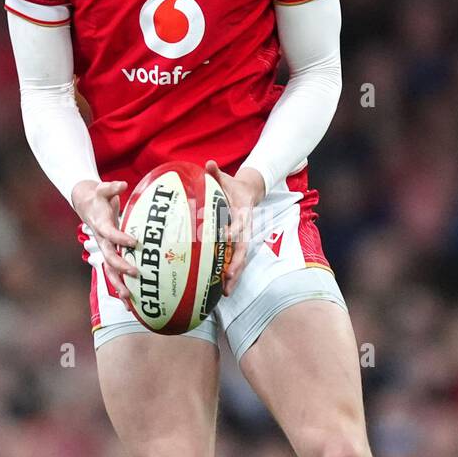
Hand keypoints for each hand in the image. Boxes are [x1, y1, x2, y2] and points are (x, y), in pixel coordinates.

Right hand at [71, 179, 138, 300]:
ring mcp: (105, 251)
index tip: (134, 242)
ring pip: (110, 272)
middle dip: (121, 268)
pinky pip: (114, 276)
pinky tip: (131, 305)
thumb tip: (122, 184)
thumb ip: (111, 187)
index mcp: (102, 226)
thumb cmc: (98, 198)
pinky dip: (121, 290)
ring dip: (119, 286)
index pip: (110, 234)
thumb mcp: (102, 189)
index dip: (120, 238)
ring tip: (129, 300)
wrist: (85, 205)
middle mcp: (102, 242)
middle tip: (136, 274)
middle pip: (108, 259)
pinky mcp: (109, 256)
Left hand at [205, 161, 264, 296]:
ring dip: (235, 276)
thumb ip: (216, 173)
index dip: (234, 232)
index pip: (239, 225)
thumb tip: (209, 163)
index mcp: (242, 214)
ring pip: (240, 260)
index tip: (226, 238)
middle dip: (237, 264)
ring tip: (226, 292)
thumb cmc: (232, 186)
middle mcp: (244, 230)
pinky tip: (221, 290)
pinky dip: (230, 276)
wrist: (247, 192)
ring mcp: (242, 239)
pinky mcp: (237, 245)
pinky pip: (234, 262)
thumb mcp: (225, 178)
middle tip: (229, 276)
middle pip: (243, 249)